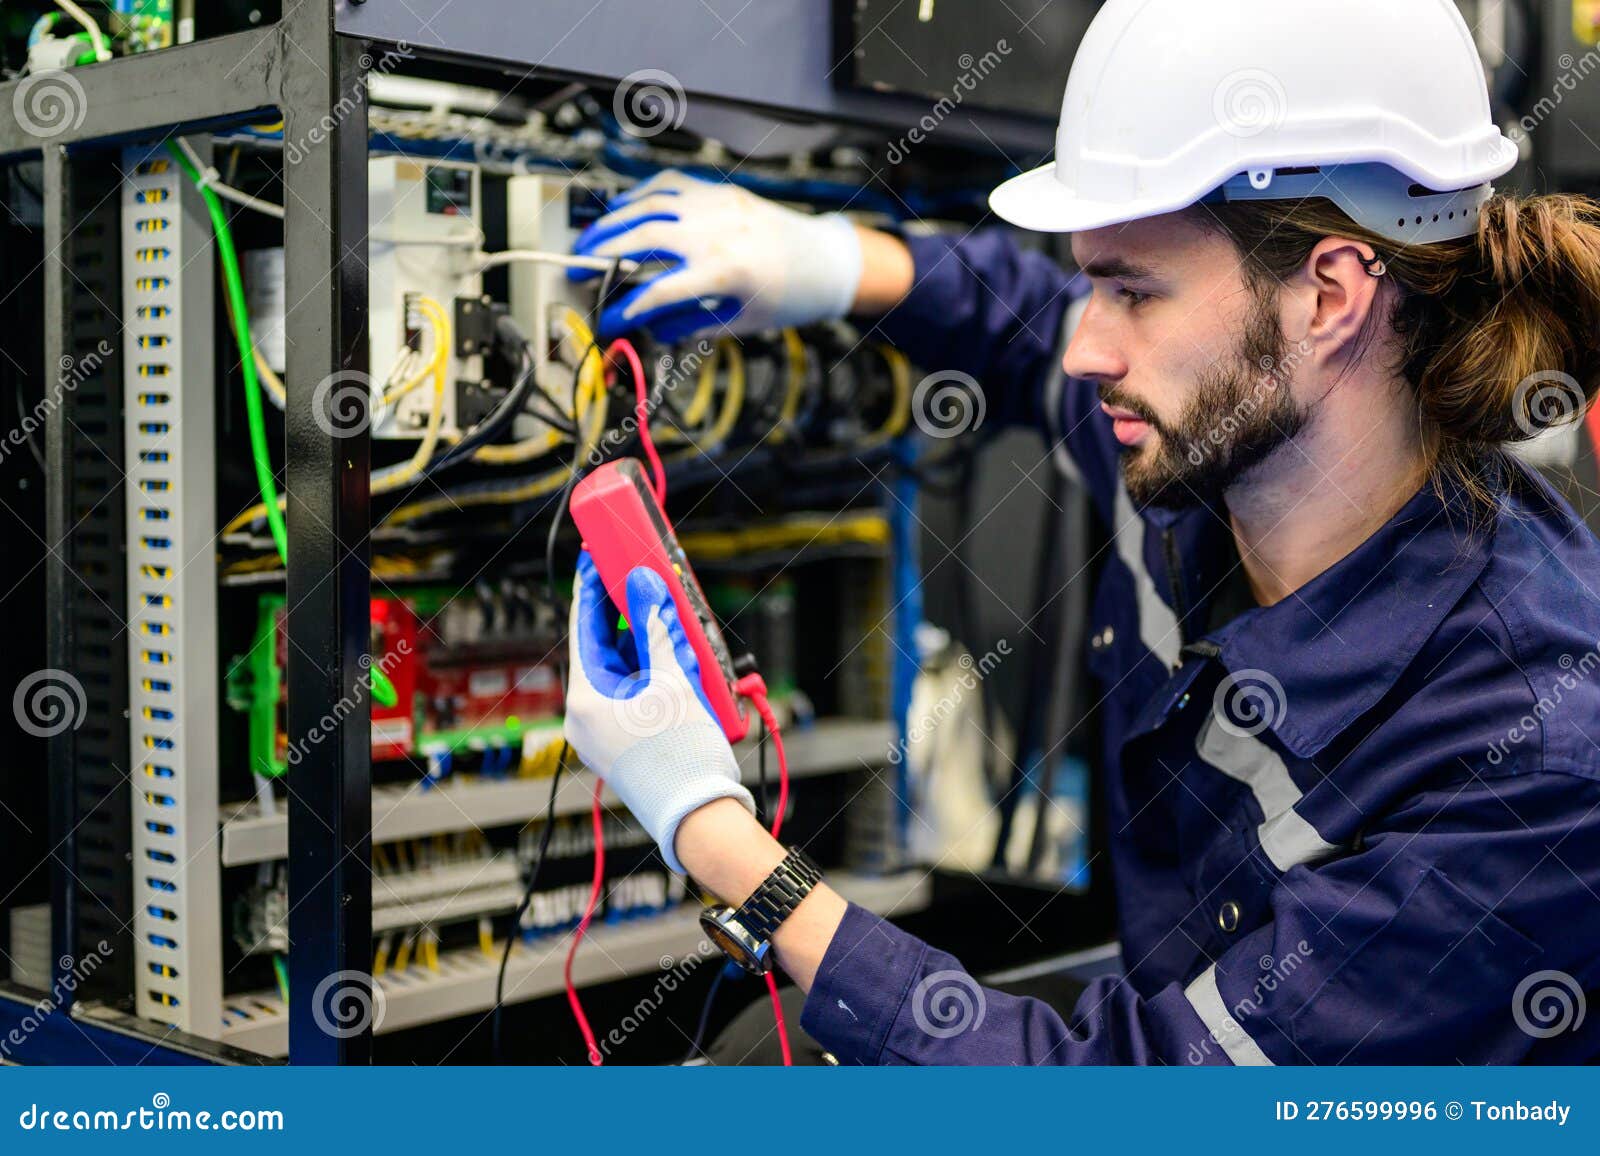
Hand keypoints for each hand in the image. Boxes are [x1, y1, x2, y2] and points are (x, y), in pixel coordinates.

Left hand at [563, 550, 754, 872]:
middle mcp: (585, 717)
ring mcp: (603, 732)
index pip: (584, 627)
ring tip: (667, 614)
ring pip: (622, 670)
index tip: (597, 557)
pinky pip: (633, 693)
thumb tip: (644, 585)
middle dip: (624, 613)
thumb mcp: (673, 681)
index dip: (592, 588)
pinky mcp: (624, 741)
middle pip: (603, 648)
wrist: (699, 816)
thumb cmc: (682, 756)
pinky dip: (652, 670)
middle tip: (636, 575)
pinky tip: (674, 652)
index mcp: (584, 699)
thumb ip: (656, 630)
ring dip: (644, 642)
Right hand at [570, 170, 863, 342]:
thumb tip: (650, 326)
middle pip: (641, 238)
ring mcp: (715, 206)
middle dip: (600, 254)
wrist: (823, 260)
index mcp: (724, 271)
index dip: (625, 310)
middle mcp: (716, 232)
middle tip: (575, 269)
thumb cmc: (788, 294)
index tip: (607, 320)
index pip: (657, 292)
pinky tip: (620, 210)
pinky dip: (638, 195)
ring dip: (611, 221)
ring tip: (588, 240)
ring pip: (647, 204)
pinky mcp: (717, 191)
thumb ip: (691, 325)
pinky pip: (667, 186)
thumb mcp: (740, 322)